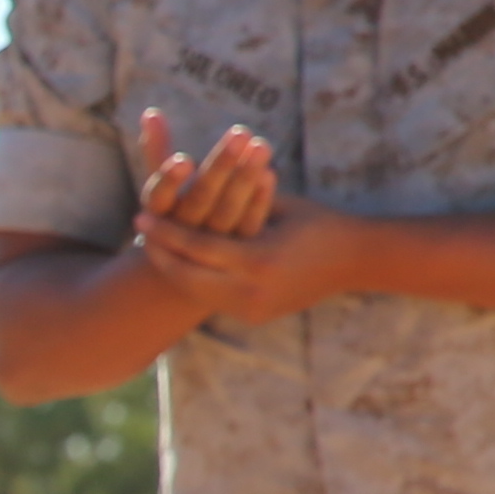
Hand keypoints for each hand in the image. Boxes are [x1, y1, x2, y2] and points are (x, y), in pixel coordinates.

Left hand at [128, 112, 338, 327]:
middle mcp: (252, 289)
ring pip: (196, 292)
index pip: (197, 246)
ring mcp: (253, 307)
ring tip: (153, 248)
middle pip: (187, 276)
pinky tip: (178, 265)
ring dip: (172, 270)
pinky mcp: (254, 316)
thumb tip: (195, 177)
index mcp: (258, 259)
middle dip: (160, 254)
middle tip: (138, 233)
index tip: (140, 215)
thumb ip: (236, 198)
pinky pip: (212, 300)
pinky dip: (194, 282)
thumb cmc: (317, 221)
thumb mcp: (276, 203)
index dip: (165, 231)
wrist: (356, 261)